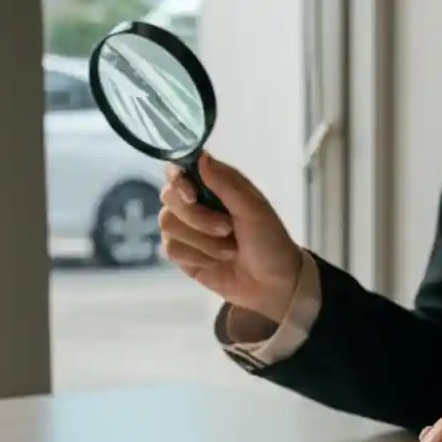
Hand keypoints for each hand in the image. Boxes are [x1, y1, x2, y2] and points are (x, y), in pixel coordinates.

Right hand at [159, 152, 302, 321]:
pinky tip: (216, 262)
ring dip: (202, 241)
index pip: (179, 170)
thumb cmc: (269, 241)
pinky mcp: (182, 255)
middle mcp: (196, 203)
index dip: (178, 180)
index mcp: (214, 185)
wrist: (273, 285)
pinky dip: (197, 256)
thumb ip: (226, 183)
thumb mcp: (254, 209)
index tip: (193, 196)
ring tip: (229, 250)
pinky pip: (171, 249)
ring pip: (169, 225)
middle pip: (169, 198)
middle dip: (198, 218)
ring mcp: (187, 229)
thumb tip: (201, 156)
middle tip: (228, 230)